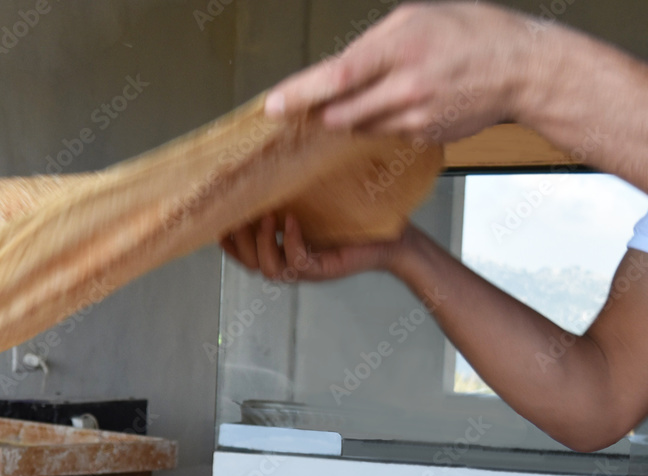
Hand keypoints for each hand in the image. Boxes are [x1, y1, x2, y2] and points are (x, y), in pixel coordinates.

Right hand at [220, 213, 411, 282]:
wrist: (392, 235)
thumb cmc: (354, 217)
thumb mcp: (314, 202)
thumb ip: (288, 194)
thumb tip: (264, 163)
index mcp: (283, 249)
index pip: (244, 254)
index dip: (229, 243)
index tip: (220, 223)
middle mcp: (290, 264)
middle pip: (250, 263)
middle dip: (242, 241)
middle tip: (245, 214)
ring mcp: (306, 270)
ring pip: (269, 269)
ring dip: (263, 243)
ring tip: (267, 217)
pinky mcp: (323, 269)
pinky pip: (296, 263)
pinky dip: (290, 242)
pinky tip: (293, 221)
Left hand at [265, 2, 537, 141]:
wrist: (522, 70)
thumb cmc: (472, 35)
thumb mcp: (418, 18)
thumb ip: (373, 44)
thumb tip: (334, 71)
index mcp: (401, 46)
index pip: (337, 76)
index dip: (300, 94)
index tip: (273, 105)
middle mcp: (406, 85)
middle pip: (340, 112)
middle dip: (319, 112)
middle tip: (307, 107)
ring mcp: (415, 116)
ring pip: (359, 127)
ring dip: (350, 116)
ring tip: (372, 93)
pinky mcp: (423, 136)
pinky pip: (385, 133)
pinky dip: (381, 121)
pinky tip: (401, 103)